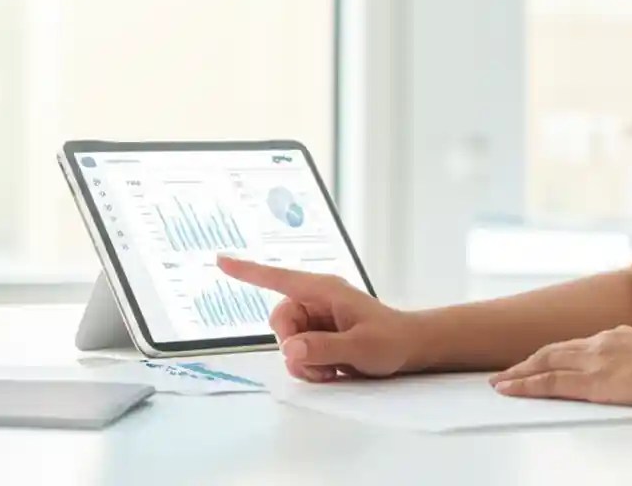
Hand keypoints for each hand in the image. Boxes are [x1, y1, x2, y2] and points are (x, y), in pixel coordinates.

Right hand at [217, 256, 417, 381]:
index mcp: (324, 290)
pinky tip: (331, 371)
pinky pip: (297, 353)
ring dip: (303, 361)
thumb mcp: (360, 347)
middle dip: (292, 346)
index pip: (279, 279)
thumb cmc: (391, 340)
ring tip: (331, 369)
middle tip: (319, 363)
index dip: (248, 271)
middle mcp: (316, 301)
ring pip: (286, 341)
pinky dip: (309, 367)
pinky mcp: (318, 335)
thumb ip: (324, 348)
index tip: (220, 260)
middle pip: (280, 321)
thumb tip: (290, 349)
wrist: (410, 349)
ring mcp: (316, 319)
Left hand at [488, 326, 631, 409]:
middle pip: (552, 352)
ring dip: (519, 373)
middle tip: (506, 372)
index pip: (573, 346)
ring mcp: (592, 362)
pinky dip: (525, 385)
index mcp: (615, 338)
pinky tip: (509, 388)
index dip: (551, 354)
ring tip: (499, 382)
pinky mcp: (591, 382)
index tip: (536, 361)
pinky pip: (549, 383)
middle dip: (527, 362)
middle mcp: (598, 344)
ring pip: (543, 364)